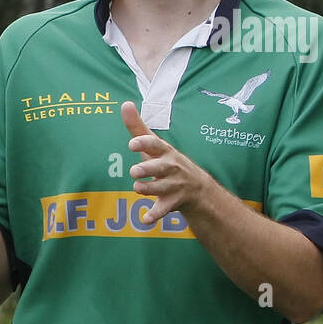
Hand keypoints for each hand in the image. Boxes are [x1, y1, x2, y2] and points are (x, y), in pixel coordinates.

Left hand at [122, 101, 213, 223]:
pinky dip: (155, 214)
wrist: (198, 189)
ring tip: (137, 189)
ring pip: (160, 188)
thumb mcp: (155, 145)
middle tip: (134, 172)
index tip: (132, 143)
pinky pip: (163, 209)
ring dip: (149, 189)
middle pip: (160, 167)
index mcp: (165, 152)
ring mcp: (173, 185)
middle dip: (147, 169)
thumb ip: (137, 127)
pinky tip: (145, 219)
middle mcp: (171, 168)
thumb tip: (124, 104)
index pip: (155, 145)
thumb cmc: (168, 162)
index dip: (144, 144)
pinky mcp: (172, 202)